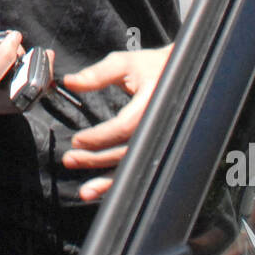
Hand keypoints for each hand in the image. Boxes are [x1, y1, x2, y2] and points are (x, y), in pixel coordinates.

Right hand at [0, 22, 25, 122]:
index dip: (4, 56)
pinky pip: (12, 99)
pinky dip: (20, 81)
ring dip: (27, 76)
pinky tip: (15, 62)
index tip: (13, 36)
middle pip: (13, 95)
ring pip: (18, 101)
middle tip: (17, 45)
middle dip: (23, 68)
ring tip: (23, 54)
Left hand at [60, 46, 173, 199]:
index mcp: (152, 103)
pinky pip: (138, 166)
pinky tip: (102, 190)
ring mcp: (159, 138)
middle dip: (96, 159)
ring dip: (107, 180)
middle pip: (126, 150)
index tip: (77, 140)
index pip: (123, 127)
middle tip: (71, 159)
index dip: (99, 137)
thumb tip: (70, 82)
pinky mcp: (156, 145)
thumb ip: (97, 74)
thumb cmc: (153, 67)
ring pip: (132, 164)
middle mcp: (158, 125)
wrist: (184, 74)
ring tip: (85, 190)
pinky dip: (119, 181)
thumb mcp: (125, 64)